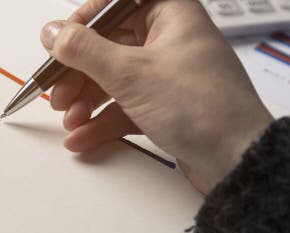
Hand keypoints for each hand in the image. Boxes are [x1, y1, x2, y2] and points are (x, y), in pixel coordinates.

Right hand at [40, 0, 272, 192]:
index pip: (115, 4)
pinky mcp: (166, 108)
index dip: (83, 22)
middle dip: (79, 73)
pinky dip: (101, 122)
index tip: (58, 44)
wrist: (237, 160)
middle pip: (109, 46)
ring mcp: (167, 76)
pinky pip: (124, 107)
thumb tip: (53, 32)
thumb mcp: (131, 73)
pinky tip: (83, 138)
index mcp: (171, 13)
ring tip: (71, 120)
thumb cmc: (203, 107)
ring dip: (86, 101)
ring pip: (113, 80)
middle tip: (58, 93)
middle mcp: (170, 40)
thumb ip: (85, 50)